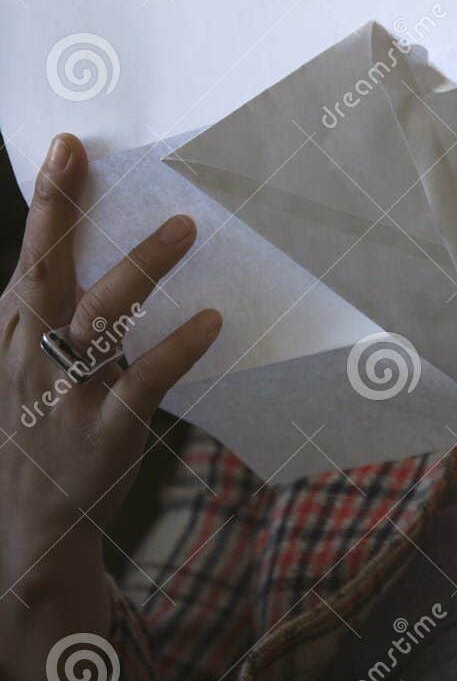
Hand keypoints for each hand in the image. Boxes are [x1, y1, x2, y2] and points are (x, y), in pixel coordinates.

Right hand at [0, 133, 221, 680]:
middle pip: (45, 276)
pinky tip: (212, 320)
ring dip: (139, 269)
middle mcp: (30, 360)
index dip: (49, 202)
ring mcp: (66, 398)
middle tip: (91, 158)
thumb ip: (46, 311)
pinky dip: (178, 349)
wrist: (28, 533)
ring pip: (99, 321)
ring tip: (184, 228)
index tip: (69, 146)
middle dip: (62, 214)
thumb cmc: (35, 434)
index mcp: (12, 337)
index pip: (29, 259)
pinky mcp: (107, 434)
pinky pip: (145, 383)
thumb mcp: (22, 370)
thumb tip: (78, 241)